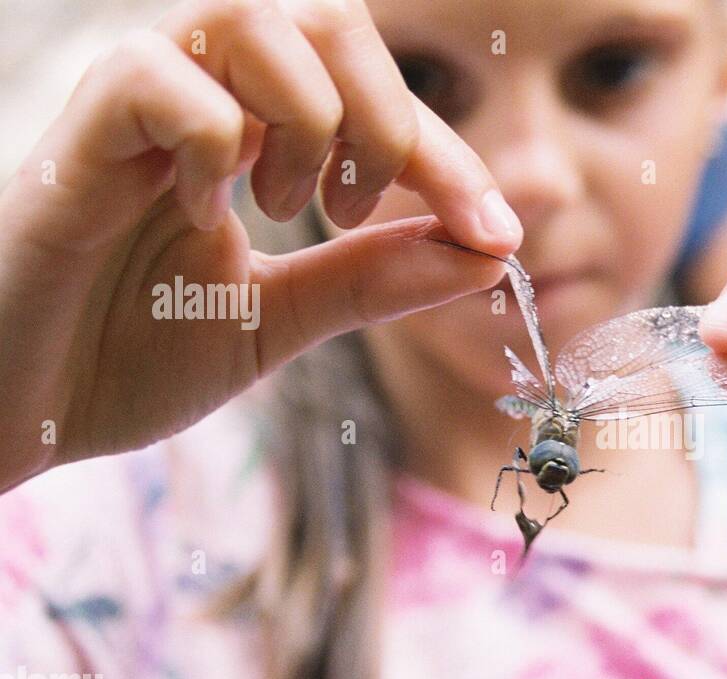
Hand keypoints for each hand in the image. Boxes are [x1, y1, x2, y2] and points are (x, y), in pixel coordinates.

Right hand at [0, 0, 521, 493]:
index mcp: (250, 135)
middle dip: (390, 118)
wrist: (15, 412)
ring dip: (309, 119)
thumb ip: (373, 281)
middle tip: (368, 210)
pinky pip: (157, 77)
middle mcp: (200, 99)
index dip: (452, 158)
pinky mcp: (75, 136)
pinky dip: (213, 142)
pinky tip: (204, 211)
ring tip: (288, 205)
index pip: (373, 95)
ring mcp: (135, 109)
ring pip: (251, 19)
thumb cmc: (124, 357)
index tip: (500, 234)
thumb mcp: (279, 319)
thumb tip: (486, 253)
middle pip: (324, 18)